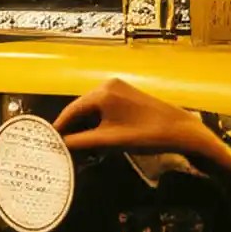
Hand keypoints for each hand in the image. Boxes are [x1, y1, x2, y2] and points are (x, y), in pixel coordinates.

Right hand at [54, 78, 230, 180]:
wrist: (182, 131)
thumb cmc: (146, 135)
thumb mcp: (109, 141)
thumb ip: (80, 142)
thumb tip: (58, 145)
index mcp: (102, 92)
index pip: (71, 110)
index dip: (59, 128)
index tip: (48, 142)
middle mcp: (107, 85)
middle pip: (80, 109)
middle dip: (72, 128)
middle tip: (62, 146)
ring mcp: (119, 88)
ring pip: (92, 109)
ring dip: (84, 126)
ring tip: (77, 144)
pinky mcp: (127, 95)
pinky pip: (104, 108)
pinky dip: (97, 121)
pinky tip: (95, 136)